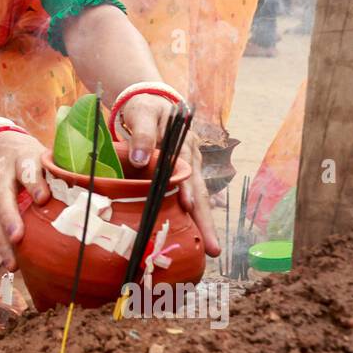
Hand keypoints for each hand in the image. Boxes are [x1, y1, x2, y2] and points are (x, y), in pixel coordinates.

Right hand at [0, 130, 49, 271]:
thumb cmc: (25, 153)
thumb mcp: (40, 152)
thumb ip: (57, 169)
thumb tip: (91, 187)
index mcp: (22, 158)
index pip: (27, 169)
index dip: (34, 183)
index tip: (42, 198)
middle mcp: (3, 174)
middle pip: (3, 196)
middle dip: (9, 217)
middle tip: (17, 237)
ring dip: (2, 240)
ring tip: (13, 262)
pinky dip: (0, 245)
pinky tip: (10, 261)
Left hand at [117, 96, 220, 257]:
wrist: (150, 103)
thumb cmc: (145, 109)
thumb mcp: (142, 113)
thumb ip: (141, 134)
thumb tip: (139, 159)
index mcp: (184, 142)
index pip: (186, 169)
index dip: (187, 188)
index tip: (189, 206)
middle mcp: (192, 158)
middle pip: (200, 190)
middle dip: (206, 220)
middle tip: (213, 248)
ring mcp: (190, 168)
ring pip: (198, 198)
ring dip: (204, 223)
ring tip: (210, 249)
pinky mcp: (184, 176)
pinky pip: (190, 199)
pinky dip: (194, 218)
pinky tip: (198, 237)